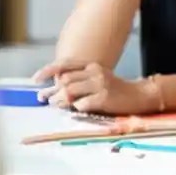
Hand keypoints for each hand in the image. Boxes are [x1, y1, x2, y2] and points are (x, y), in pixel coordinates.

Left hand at [32, 59, 159, 115]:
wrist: (139, 95)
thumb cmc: (115, 90)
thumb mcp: (97, 79)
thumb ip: (79, 81)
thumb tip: (55, 89)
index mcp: (92, 65)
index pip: (65, 64)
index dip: (48, 70)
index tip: (36, 79)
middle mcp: (95, 72)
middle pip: (65, 80)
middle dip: (52, 91)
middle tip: (44, 99)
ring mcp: (100, 85)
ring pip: (70, 92)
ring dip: (60, 101)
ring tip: (56, 105)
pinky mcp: (104, 98)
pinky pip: (82, 104)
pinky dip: (77, 108)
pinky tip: (78, 110)